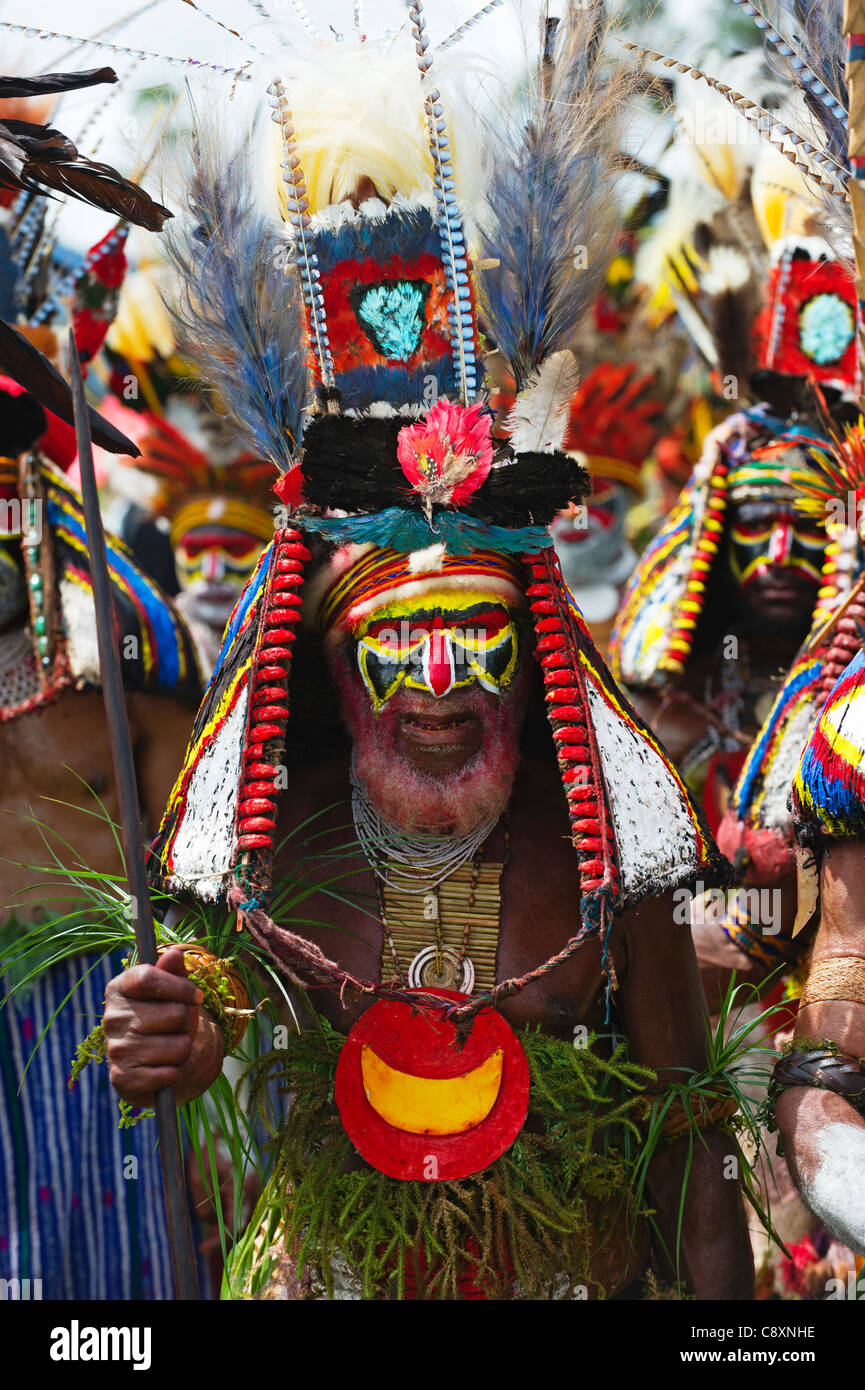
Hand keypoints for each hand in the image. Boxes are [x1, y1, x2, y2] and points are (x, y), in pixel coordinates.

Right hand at [103, 946, 224, 1105]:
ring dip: (183, 1049)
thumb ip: (173, 972)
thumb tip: (174, 954)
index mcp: (119, 988)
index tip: (196, 997)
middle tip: (177, 1028)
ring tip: (169, 1048)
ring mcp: (115, 1049)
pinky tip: (162, 1068)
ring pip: (177, 1046)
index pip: (149, 977)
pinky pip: (169, 1073)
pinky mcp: (122, 1078)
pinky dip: (174, 1072)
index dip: (181, 986)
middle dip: (187, 1022)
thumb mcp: (171, 993)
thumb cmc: (164, 1020)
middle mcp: (112, 1018)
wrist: (149, 1064)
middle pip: (174, 1013)